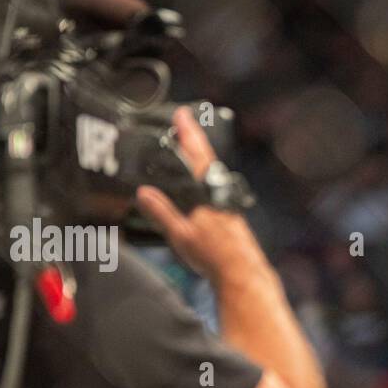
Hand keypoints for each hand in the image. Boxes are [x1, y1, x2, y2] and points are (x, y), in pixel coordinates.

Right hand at [135, 108, 266, 282]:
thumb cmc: (216, 256)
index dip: (188, 133)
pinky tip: (199, 190)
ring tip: (188, 152)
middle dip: (194, 143)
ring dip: (200, 163)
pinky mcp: (232, 217)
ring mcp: (229, 205)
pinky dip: (205, 183)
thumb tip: (144, 193)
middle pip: (207, 161)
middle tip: (184, 125)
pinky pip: (215, 192)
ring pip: (213, 177)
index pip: (197, 155)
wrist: (243, 274)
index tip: (182, 113)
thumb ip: (162, 213)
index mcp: (209, 193)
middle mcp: (222, 195)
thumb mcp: (181, 234)